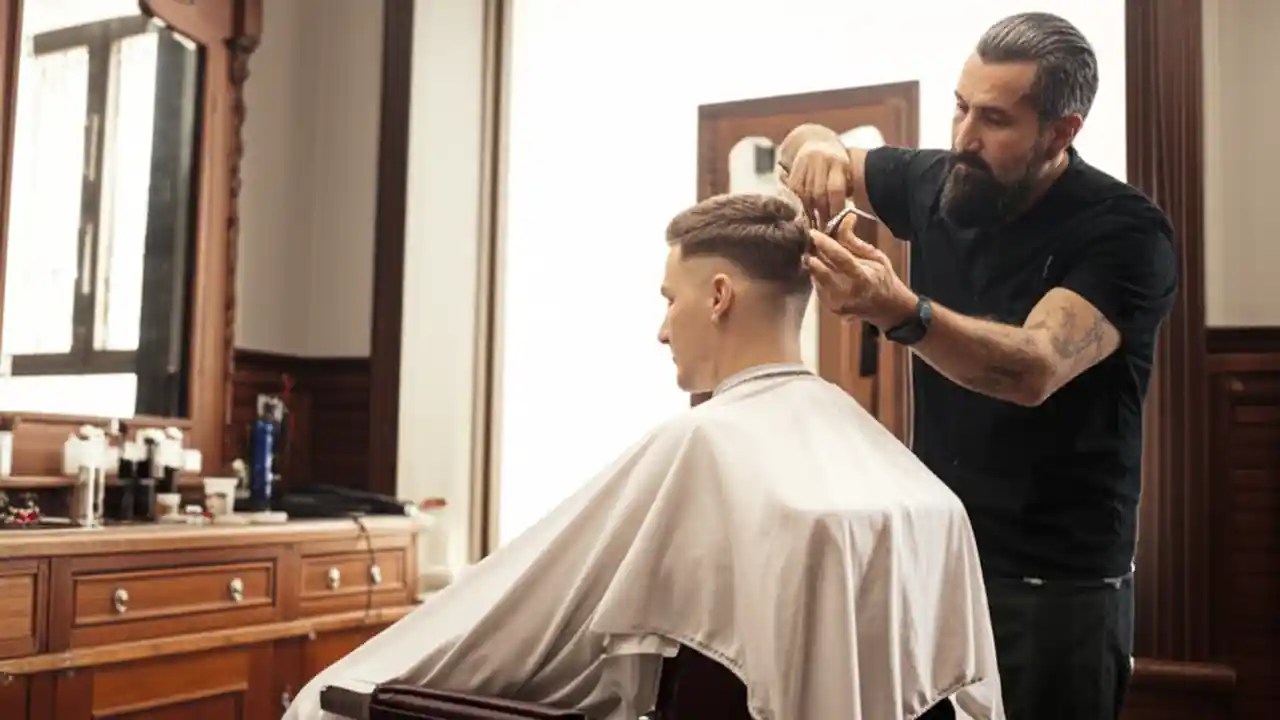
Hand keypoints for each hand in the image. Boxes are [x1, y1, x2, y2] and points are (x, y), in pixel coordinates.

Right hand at [778, 133, 850, 225]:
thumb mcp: (846, 172)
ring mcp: (806, 163)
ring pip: (805, 193)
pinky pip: (794, 190)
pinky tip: (802, 213)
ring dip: (809, 211)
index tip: (835, 224)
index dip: (834, 209)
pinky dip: (797, 203)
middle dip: (821, 213)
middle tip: (824, 229)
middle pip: (818, 193)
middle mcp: (821, 160)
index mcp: (840, 162)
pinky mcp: (794, 167)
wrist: (816, 142)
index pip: (835, 189)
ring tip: (813, 225)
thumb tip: (846, 218)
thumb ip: (846, 190)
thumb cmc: (837, 164)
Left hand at [803, 214, 915, 329]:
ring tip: (820, 255)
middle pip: (822, 268)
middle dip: (816, 253)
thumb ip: (856, 241)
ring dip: (815, 263)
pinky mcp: (830, 308)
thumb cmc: (883, 279)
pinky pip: (817, 286)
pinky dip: (819, 276)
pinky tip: (826, 270)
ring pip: (816, 277)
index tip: (814, 233)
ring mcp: (837, 303)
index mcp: (863, 278)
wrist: (888, 309)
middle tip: (815, 242)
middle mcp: (848, 293)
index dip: (825, 244)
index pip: (840, 258)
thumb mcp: (876, 257)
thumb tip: (847, 217)